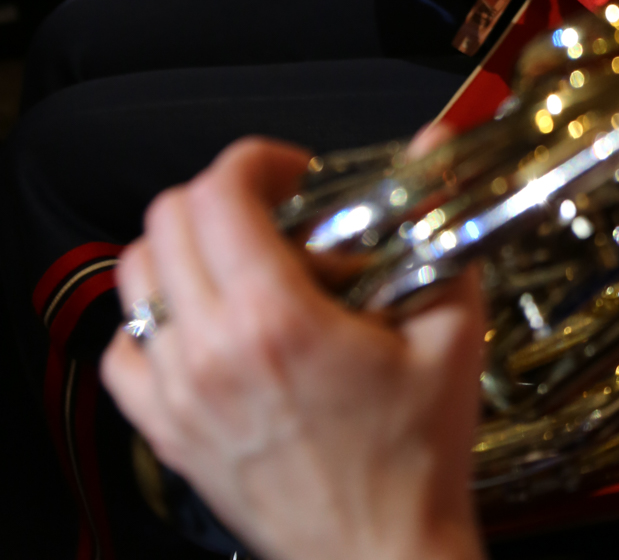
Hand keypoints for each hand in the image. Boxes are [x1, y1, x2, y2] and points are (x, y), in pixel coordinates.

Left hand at [101, 138, 485, 559]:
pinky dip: (151, 321)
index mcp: (277, 322)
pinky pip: (122, 352)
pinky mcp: (167, 435)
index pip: (220, 194)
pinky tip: (203, 323)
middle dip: (222, 195)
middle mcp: (212, 354)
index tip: (293, 173)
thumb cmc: (415, 458)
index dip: (256, 161)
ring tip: (236, 259)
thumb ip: (438, 227)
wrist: (382, 556)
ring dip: (182, 248)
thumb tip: (436, 144)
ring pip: (134, 277)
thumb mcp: (450, 329)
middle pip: (169, 221)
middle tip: (272, 208)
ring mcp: (179, 397)